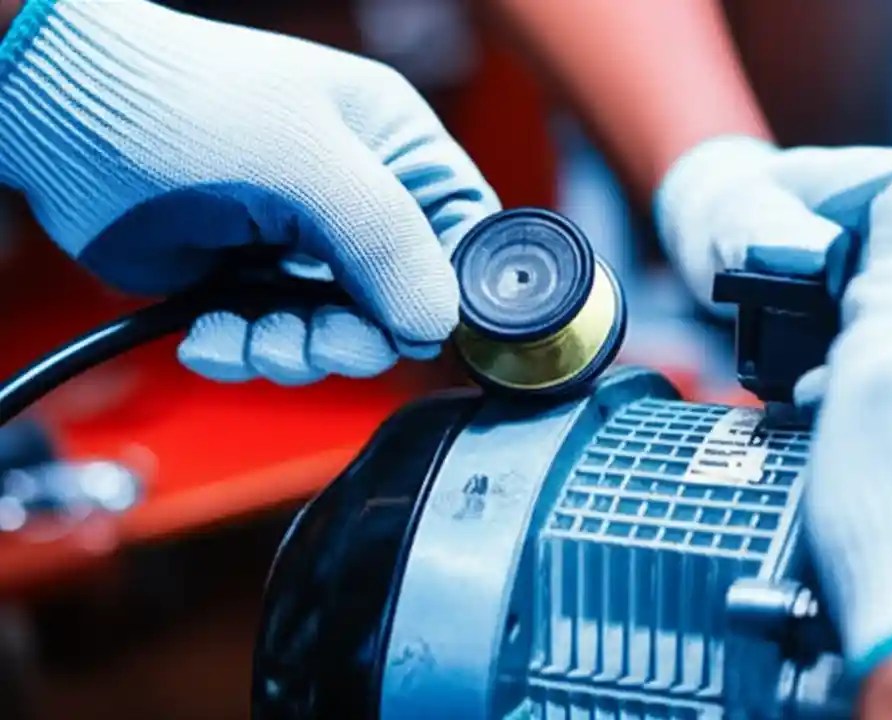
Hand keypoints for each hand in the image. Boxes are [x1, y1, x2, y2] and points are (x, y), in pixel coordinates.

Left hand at [0, 0, 497, 384]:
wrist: (65, 117)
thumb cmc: (185, 102)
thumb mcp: (308, 163)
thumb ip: (387, 241)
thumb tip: (440, 322)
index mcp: (395, 148)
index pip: (461, 233)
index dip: (447, 291)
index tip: (417, 327)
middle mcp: (355, 199)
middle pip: (399, 302)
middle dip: (356, 335)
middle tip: (320, 340)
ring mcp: (300, 244)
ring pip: (336, 334)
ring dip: (294, 350)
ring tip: (251, 334)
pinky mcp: (247, 281)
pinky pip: (272, 341)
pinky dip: (241, 350)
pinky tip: (212, 333)